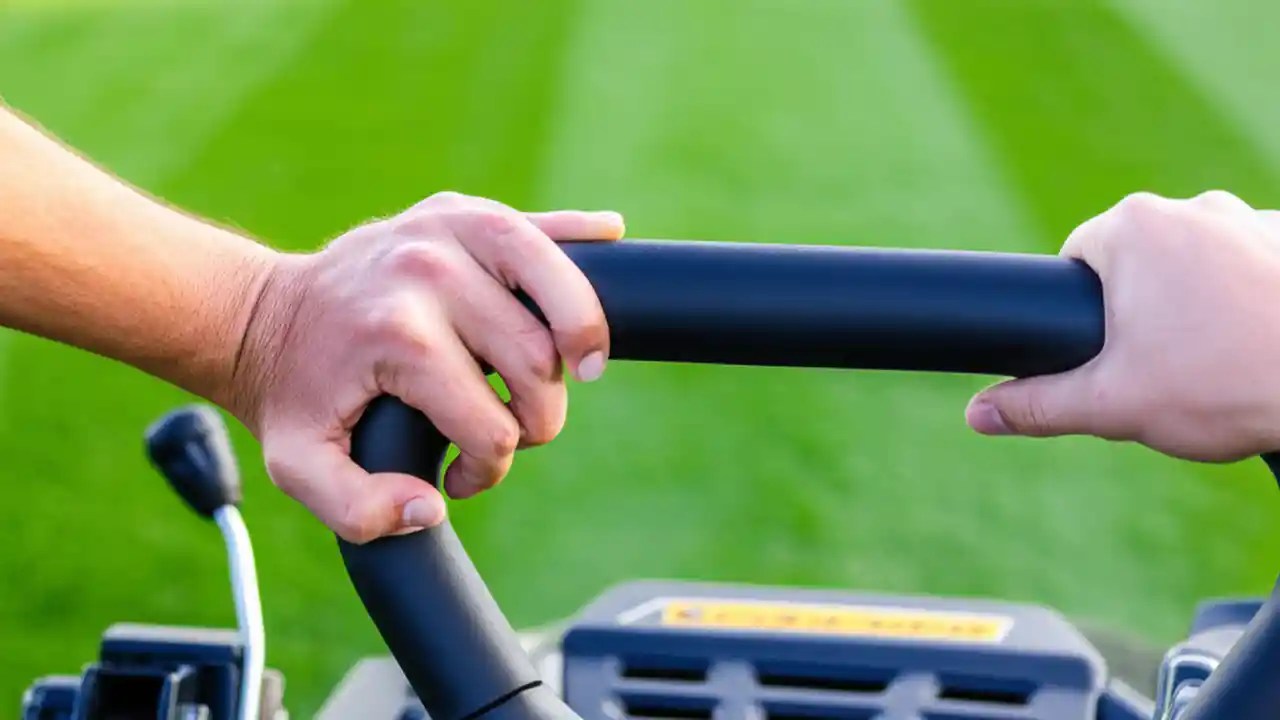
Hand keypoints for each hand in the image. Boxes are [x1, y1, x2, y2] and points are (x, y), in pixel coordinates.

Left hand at [228, 192, 624, 542]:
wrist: (262, 317)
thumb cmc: (294, 394)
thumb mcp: (298, 467)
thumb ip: (358, 511)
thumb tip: (433, 503)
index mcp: (398, 336)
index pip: (493, 426)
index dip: (488, 469)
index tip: (458, 478)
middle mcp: (430, 273)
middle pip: (538, 364)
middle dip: (536, 417)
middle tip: (502, 430)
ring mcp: (450, 230)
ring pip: (565, 287)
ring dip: (582, 341)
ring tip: (575, 370)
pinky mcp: (463, 209)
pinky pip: (545, 222)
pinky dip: (585, 236)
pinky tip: (607, 242)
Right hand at [966, 190, 1279, 461]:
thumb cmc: (1227, 384)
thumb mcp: (1115, 404)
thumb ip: (1037, 405)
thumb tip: (976, 415)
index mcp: (1134, 230)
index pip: (1076, 258)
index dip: (1081, 312)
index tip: (1109, 351)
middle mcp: (1191, 207)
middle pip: (1137, 261)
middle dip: (1139, 311)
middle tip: (1161, 366)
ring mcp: (1250, 217)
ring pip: (1193, 264)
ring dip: (1193, 305)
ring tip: (1215, 362)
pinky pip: (1246, 266)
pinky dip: (1243, 301)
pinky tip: (1256, 345)